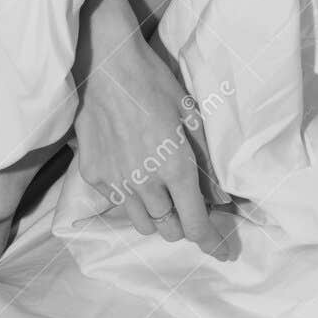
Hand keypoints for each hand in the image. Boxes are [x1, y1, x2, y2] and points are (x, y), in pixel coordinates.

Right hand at [76, 19, 229, 260]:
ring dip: (157, 215)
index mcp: (176, 168)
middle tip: (190, 205)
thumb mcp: (191, 117)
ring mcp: (115, 181)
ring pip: (142, 223)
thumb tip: (220, 197)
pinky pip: (117, 201)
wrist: (106, 65)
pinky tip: (134, 171)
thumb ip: (206, 161)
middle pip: (169, 229)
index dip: (212, 243)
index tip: (223, 252)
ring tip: (161, 191)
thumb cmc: (154, 84)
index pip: (196, 225)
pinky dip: (130, 196)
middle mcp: (145, 183)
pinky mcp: (93, 174)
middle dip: (184, 223)